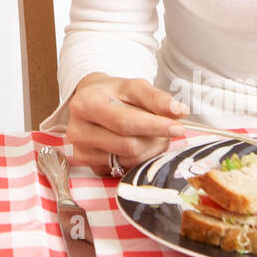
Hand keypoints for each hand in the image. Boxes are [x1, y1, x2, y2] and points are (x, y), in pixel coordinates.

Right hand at [66, 72, 188, 175]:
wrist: (92, 101)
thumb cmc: (113, 93)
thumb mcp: (134, 87)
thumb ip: (156, 98)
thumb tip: (179, 110)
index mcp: (85, 104)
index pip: (124, 122)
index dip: (154, 126)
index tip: (178, 128)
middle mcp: (77, 130)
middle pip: (129, 145)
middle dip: (155, 139)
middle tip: (166, 128)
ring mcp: (81, 151)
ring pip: (129, 160)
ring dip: (150, 149)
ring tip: (152, 134)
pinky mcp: (90, 167)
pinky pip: (124, 169)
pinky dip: (139, 159)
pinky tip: (139, 144)